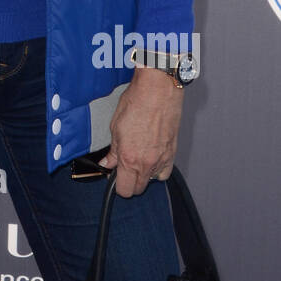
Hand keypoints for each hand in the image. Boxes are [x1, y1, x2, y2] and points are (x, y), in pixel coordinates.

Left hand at [100, 64, 182, 197]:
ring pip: (152, 181)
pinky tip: (152, 158)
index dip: (117, 186)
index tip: (115, 176)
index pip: (124, 190)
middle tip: (124, 168)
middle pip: (138, 189)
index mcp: (129, 158)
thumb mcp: (115, 127)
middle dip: (130, 183)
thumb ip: (113, 151)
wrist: (158, 91)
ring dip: (144, 176)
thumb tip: (108, 163)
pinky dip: (159, 170)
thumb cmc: (136, 104)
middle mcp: (147, 163)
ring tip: (139, 160)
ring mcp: (162, 159)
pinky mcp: (173, 153)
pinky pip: (165, 172)